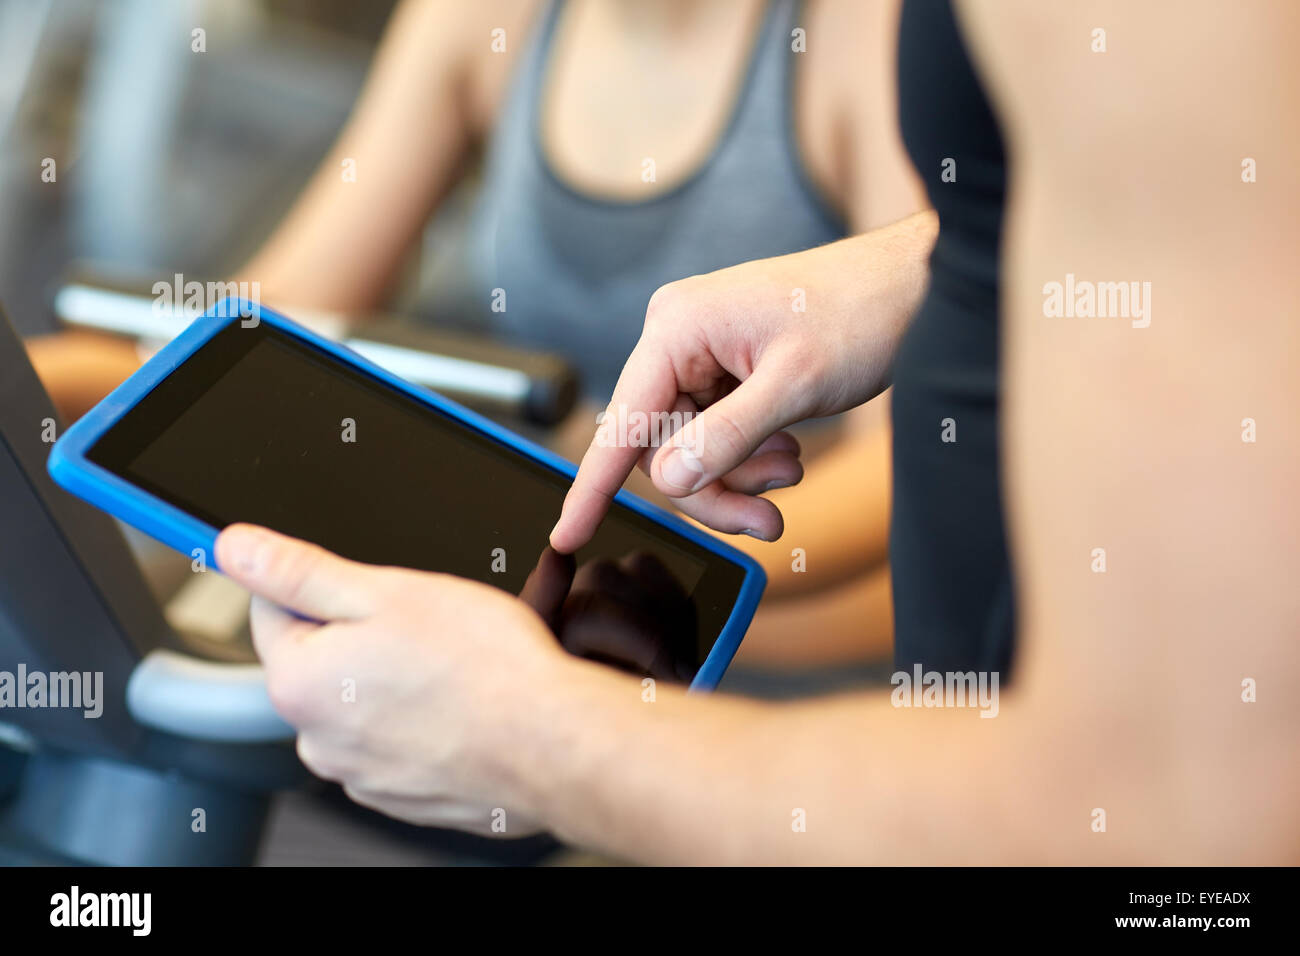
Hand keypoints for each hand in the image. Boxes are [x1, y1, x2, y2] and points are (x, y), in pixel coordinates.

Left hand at [216, 523, 576, 836]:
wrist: (552, 743)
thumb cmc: (483, 666)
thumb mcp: (384, 590)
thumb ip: (297, 570)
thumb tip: (235, 547)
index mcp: (298, 682)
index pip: (272, 609)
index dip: (323, 582)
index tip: (371, 583)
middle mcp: (318, 739)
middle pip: (322, 659)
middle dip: (366, 632)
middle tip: (428, 622)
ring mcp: (362, 774)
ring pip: (365, 701)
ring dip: (397, 677)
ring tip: (455, 664)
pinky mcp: (405, 796)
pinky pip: (399, 741)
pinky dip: (425, 719)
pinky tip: (464, 703)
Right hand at [549, 220, 931, 551]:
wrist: (910, 287)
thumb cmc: (859, 315)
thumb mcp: (794, 386)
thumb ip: (727, 437)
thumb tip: (668, 481)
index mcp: (677, 327)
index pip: (620, 422)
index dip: (593, 486)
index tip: (566, 536)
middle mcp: (677, 338)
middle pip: (661, 449)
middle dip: (714, 489)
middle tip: (770, 521)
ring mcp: (699, 355)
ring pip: (690, 450)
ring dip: (738, 476)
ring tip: (791, 471)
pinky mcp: (724, 370)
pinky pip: (714, 434)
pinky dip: (748, 458)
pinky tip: (788, 454)